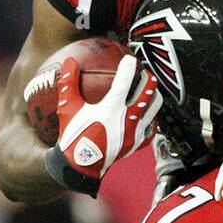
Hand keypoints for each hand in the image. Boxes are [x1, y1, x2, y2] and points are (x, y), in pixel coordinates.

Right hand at [33, 53, 160, 196]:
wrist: (80, 165)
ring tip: (150, 90)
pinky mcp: (137, 144)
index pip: (125, 82)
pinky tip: (147, 114)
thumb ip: (69, 82)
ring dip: (153, 97)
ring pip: (154, 110)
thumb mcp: (67, 107)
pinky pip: (151, 129)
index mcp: (111, 109)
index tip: (130, 58)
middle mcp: (127, 120)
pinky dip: (151, 119)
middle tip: (146, 71)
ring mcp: (135, 134)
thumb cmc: (73, 134)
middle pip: (148, 94)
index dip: (129, 66)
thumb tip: (70, 60)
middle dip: (149, 79)